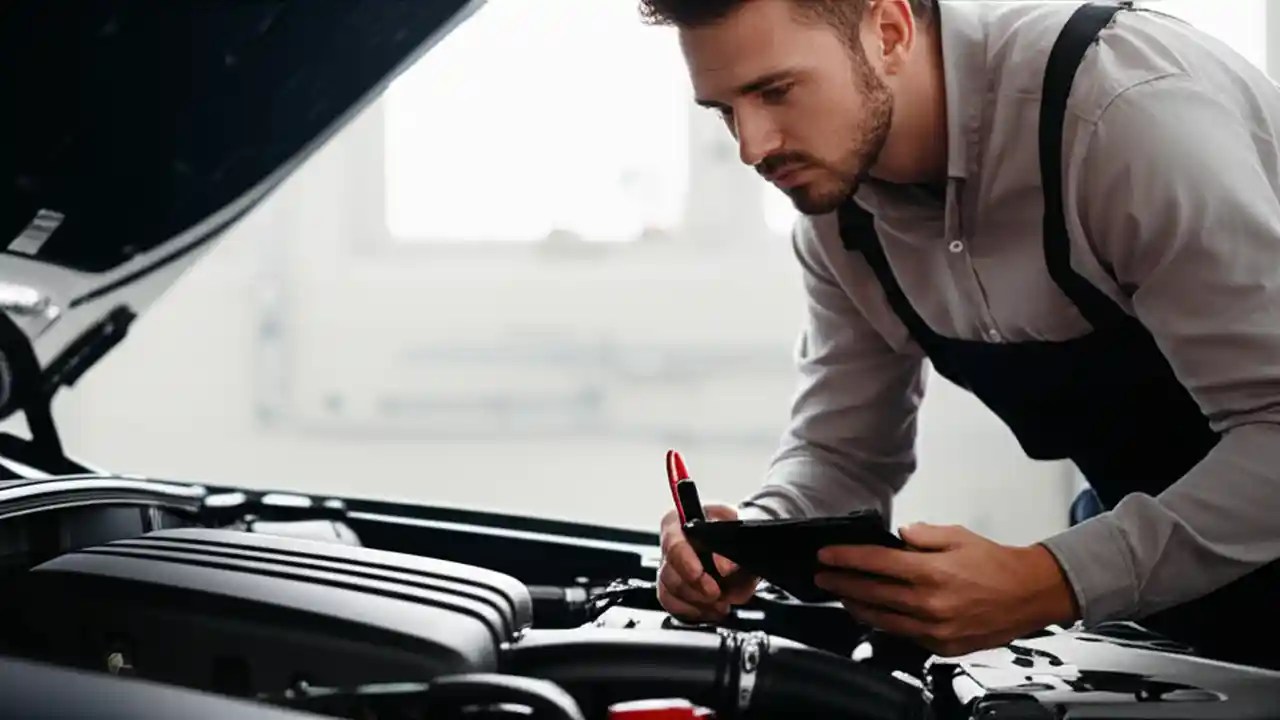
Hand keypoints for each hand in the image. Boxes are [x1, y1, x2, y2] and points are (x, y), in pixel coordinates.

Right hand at [657, 504, 759, 621]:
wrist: (742, 545)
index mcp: (679, 522)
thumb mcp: (738, 529)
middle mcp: (670, 547)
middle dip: (695, 587)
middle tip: (717, 593)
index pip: (672, 542)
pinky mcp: (673, 592)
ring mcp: (669, 570)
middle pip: (668, 572)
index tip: (699, 573)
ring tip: (720, 602)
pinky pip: (674, 607)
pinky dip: (696, 612)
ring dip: (698, 602)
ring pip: (669, 593)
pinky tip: (712, 608)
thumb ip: (733, 544)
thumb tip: (725, 567)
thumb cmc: (733, 531)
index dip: (685, 560)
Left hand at [814, 523, 1078, 656]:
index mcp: (931, 572)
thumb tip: (896, 536)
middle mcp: (929, 603)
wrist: (1031, 594)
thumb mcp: (957, 535)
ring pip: (882, 619)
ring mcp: (935, 628)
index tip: (825, 555)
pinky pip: (903, 635)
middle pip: (872, 594)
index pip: (876, 563)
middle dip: (842, 584)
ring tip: (841, 596)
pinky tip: (872, 614)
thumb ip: (921, 535)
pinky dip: (884, 623)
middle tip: (822, 577)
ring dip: (857, 607)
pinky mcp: (942, 645)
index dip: (846, 559)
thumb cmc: (996, 564)